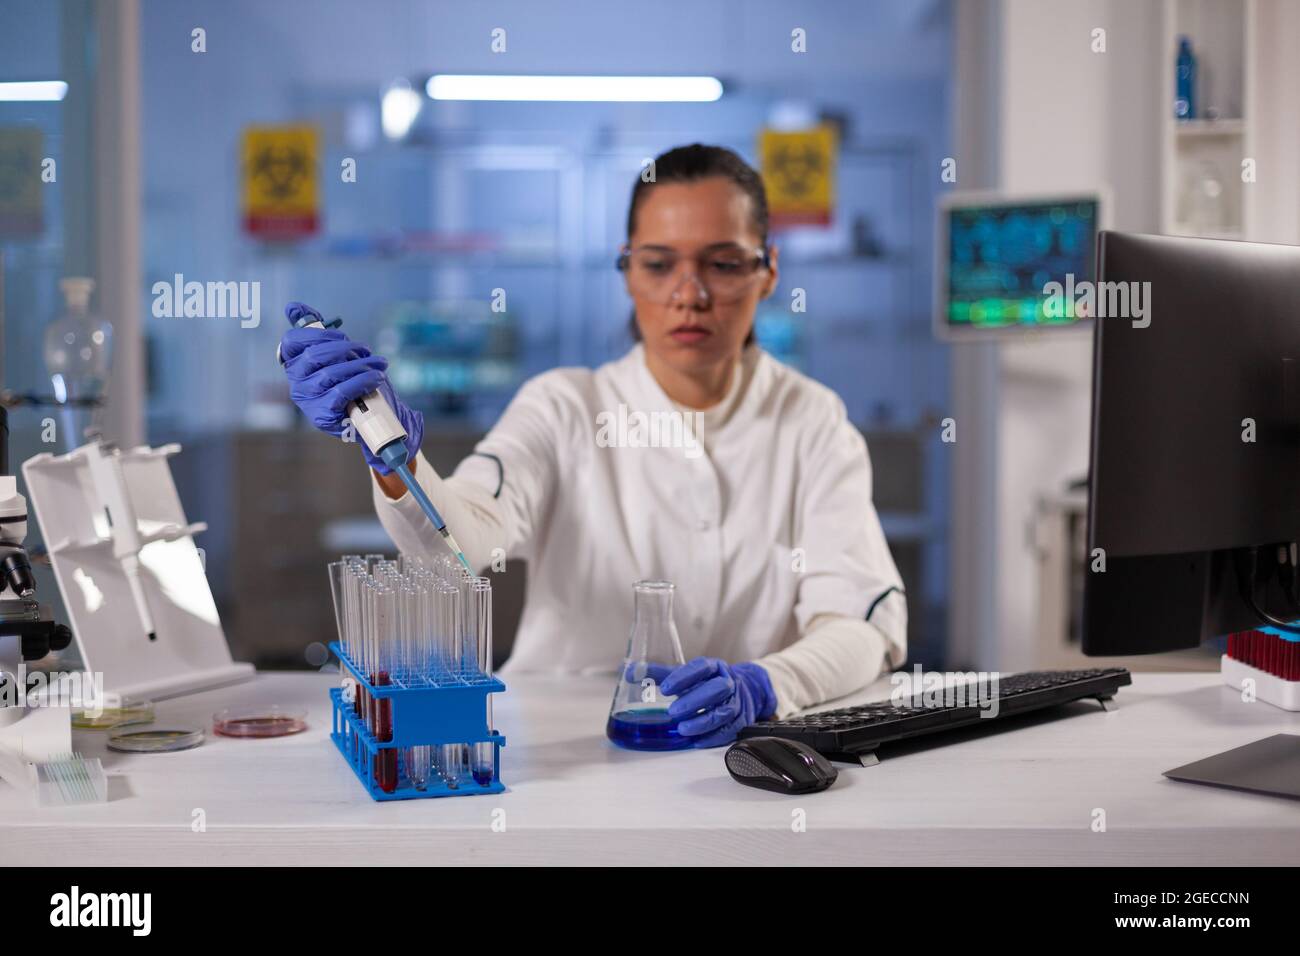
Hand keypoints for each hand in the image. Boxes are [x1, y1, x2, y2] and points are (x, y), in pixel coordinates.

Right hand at [278, 303, 423, 473]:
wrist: (370, 416)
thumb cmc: (350, 381)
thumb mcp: (335, 355)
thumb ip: (316, 332)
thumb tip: (293, 306)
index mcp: (294, 364)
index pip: (291, 341)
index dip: (317, 334)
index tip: (342, 336)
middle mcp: (296, 382)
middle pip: (315, 355)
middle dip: (345, 348)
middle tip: (366, 350)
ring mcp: (307, 400)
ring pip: (331, 373)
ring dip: (360, 365)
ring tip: (380, 364)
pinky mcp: (322, 415)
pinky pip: (341, 392)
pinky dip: (362, 382)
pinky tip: (376, 378)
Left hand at [660, 657, 776, 747]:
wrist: (745, 691)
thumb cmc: (708, 683)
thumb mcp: (687, 675)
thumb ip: (659, 674)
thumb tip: (629, 671)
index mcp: (714, 667)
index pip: (701, 667)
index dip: (684, 677)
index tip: (665, 688)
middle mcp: (728, 682)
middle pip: (717, 689)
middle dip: (694, 701)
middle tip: (672, 711)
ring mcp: (736, 702)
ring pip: (723, 712)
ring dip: (702, 722)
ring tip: (682, 729)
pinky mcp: (740, 721)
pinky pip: (729, 730)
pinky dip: (712, 737)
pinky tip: (697, 741)